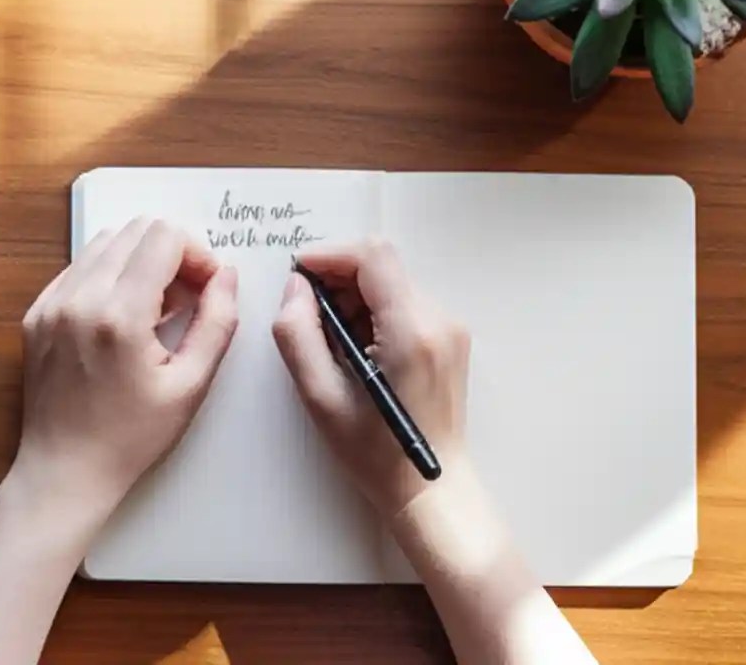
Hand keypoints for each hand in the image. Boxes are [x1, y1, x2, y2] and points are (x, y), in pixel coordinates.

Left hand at [13, 218, 238, 512]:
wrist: (65, 471)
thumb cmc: (130, 438)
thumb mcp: (190, 385)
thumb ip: (217, 323)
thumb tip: (227, 277)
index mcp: (119, 316)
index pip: (164, 237)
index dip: (198, 254)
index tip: (206, 289)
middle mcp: (79, 298)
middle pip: (136, 229)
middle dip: (172, 254)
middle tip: (185, 300)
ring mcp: (51, 303)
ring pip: (105, 242)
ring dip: (140, 262)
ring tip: (155, 310)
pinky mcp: (37, 313)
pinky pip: (79, 268)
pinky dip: (108, 277)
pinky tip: (123, 318)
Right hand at [272, 239, 468, 518]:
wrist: (430, 489)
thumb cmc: (375, 453)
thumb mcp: (320, 397)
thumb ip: (298, 335)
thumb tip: (296, 288)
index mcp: (411, 330)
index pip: (372, 256)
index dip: (329, 256)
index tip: (297, 276)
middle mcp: (438, 319)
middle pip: (382, 266)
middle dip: (338, 279)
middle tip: (307, 315)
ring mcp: (449, 328)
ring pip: (391, 283)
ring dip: (354, 298)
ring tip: (331, 342)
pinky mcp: (449, 339)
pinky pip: (404, 304)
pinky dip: (373, 313)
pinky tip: (356, 350)